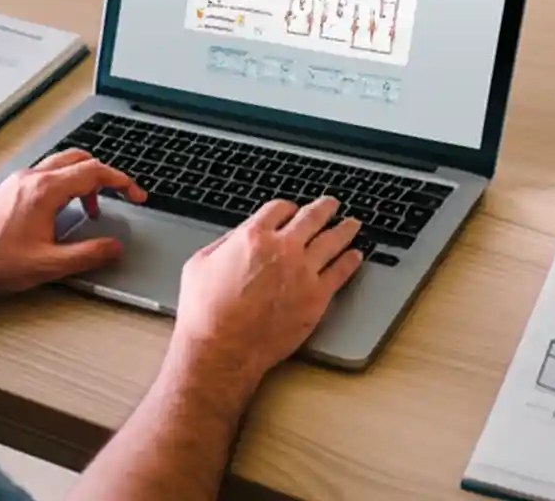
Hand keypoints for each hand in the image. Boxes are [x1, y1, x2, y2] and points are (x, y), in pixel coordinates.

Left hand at [0, 149, 146, 295]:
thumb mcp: (48, 265)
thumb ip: (88, 255)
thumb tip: (113, 247)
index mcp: (45, 190)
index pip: (94, 172)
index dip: (122, 182)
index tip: (136, 195)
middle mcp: (32, 178)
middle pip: (80, 159)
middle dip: (105, 176)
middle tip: (120, 196)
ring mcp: (19, 181)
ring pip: (62, 165)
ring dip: (83, 181)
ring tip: (91, 209)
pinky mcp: (10, 189)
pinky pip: (46, 175)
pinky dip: (65, 185)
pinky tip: (64, 212)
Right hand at [169, 198, 362, 389]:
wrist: (222, 349)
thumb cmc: (206, 312)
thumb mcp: (199, 264)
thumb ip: (224, 244)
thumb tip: (238, 238)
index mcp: (253, 236)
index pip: (279, 208)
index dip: (287, 207)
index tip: (292, 211)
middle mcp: (282, 248)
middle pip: (311, 217)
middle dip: (324, 208)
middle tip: (331, 205)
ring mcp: (304, 272)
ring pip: (332, 241)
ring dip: (344, 229)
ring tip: (352, 224)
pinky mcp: (317, 297)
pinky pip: (341, 272)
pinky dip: (350, 261)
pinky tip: (355, 256)